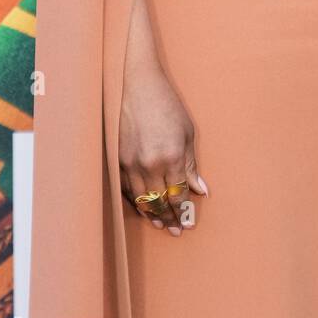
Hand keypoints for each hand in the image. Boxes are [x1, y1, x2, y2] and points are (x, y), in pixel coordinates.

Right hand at [119, 59, 207, 235]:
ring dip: (152, 214)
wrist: (138, 87)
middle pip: (159, 201)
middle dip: (169, 217)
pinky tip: (143, 207)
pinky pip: (126, 189)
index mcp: (171, 156)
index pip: (178, 194)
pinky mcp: (117, 160)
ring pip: (141, 199)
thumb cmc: (167, 106)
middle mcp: (150, 164)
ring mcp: (130, 163)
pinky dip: (136, 201)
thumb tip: (201, 190)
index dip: (183, 209)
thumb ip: (192, 164)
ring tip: (161, 224)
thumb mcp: (187, 132)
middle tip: (177, 229)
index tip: (188, 222)